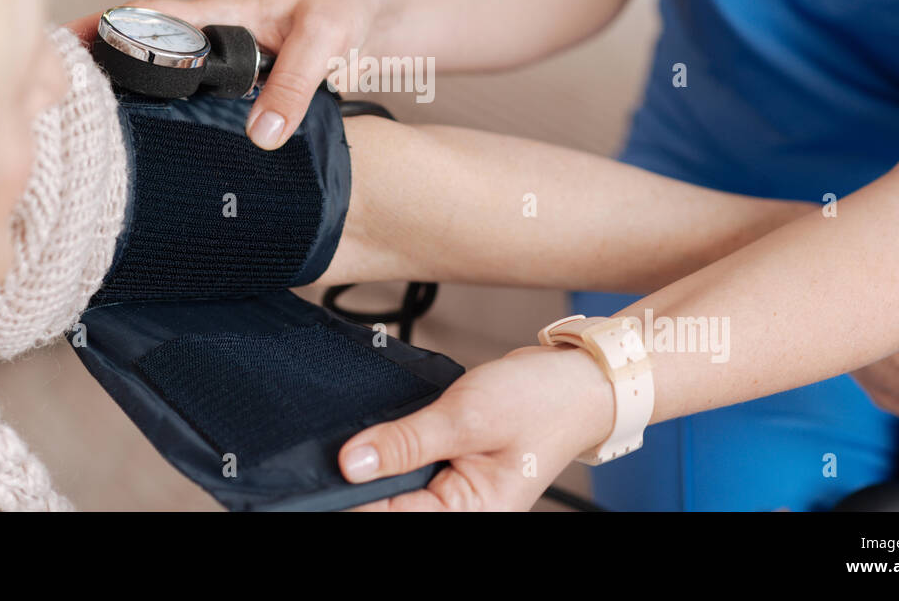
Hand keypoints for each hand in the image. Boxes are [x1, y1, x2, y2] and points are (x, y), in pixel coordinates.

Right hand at [64, 0, 378, 148]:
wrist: (388, 15)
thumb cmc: (349, 5)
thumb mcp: (325, 38)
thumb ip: (292, 84)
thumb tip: (260, 137)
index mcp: (223, 14)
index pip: (150, 19)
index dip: (103, 31)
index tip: (57, 52)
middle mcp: (219, 46)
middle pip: (151, 66)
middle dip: (107, 86)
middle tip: (62, 123)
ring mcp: (235, 76)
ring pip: (179, 100)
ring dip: (146, 121)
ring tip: (101, 160)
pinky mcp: (257, 103)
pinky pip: (216, 123)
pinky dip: (194, 141)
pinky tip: (177, 175)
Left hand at [338, 345, 613, 509]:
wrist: (574, 381)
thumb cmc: (539, 402)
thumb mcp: (466, 417)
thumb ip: (405, 441)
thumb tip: (351, 465)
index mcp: (472, 515)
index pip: (391, 516)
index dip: (352, 495)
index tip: (324, 471)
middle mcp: (464, 513)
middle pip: (389, 507)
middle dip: (366, 479)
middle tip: (354, 445)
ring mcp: (458, 498)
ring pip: (396, 491)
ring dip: (381, 465)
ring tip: (382, 437)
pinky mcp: (452, 477)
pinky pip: (411, 474)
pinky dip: (397, 453)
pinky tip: (393, 437)